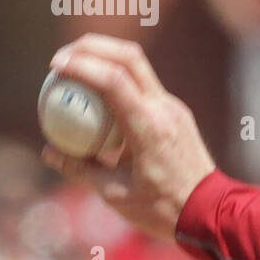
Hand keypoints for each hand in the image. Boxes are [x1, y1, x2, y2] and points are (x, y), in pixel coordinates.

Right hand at [40, 33, 216, 241]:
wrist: (210, 212)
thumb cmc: (163, 209)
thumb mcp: (114, 193)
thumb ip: (80, 168)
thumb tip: (50, 150)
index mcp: (149, 127)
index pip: (113, 80)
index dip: (81, 65)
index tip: (53, 67)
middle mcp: (165, 109)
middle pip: (128, 57)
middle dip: (91, 47)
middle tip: (60, 58)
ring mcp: (174, 108)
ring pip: (138, 67)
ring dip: (105, 59)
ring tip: (73, 71)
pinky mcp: (176, 113)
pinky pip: (143, 87)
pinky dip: (117, 82)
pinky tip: (97, 98)